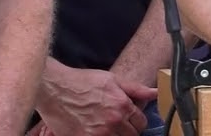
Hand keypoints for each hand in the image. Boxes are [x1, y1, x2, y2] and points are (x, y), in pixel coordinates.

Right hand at [36, 61, 158, 135]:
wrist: (54, 89)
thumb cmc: (83, 82)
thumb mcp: (112, 80)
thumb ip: (136, 89)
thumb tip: (155, 93)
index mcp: (122, 105)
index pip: (141, 122)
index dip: (137, 121)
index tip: (132, 120)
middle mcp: (112, 122)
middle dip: (129, 131)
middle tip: (121, 125)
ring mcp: (98, 134)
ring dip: (116, 135)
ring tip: (109, 128)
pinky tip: (97, 131)